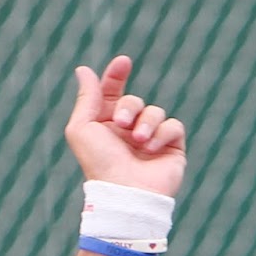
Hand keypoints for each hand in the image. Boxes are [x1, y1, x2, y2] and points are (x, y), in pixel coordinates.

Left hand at [65, 56, 186, 197]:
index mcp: (105, 128)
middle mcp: (127, 134)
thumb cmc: (99, 164)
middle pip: (133, 101)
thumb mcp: (82, 129)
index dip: (116, 76)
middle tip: (121, 123)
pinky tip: (152, 148)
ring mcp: (150, 141)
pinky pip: (173, 126)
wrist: (125, 192)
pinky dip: (163, 133)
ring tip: (139, 141)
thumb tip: (83, 69)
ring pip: (155, 111)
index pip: (111, 94)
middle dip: (128, 106)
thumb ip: (86, 97)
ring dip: (146, 122)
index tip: (123, 62)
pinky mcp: (171, 149)